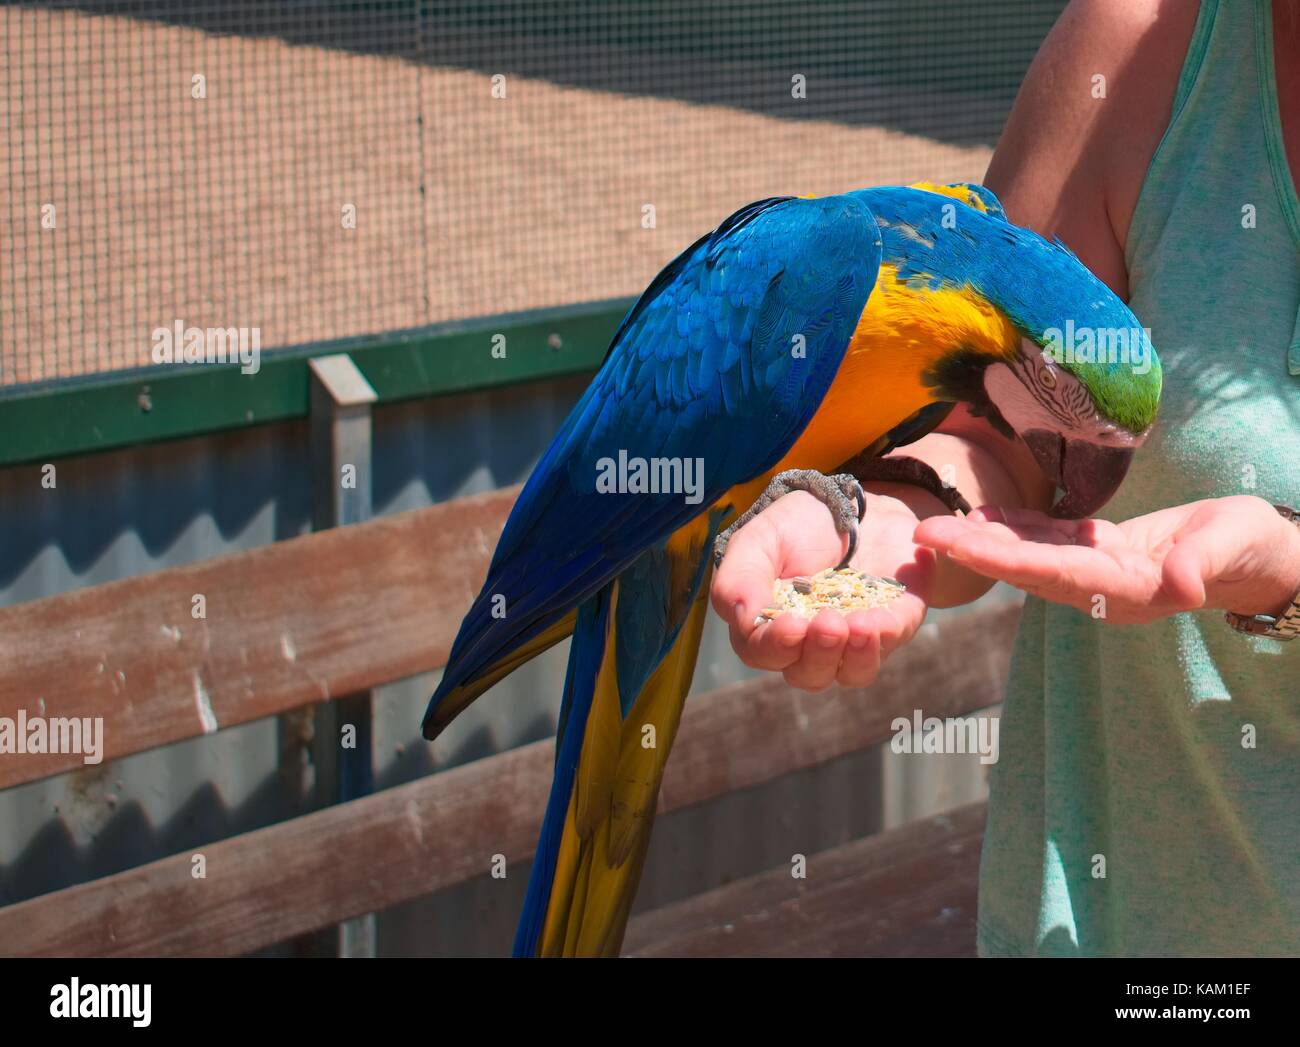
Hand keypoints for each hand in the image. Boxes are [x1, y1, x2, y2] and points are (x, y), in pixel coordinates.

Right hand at [710, 490, 934, 690]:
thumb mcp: (760, 540)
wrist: (854, 504)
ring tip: (860, 624)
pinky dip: (886, 637)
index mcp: (768, 625)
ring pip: (851, 673)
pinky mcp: (893, 625)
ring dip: (855, 656)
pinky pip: (890, 646)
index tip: (791, 625)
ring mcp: (853, 640)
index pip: (761, 653)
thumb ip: (739, 578)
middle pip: (807, 674)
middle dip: (818, 655)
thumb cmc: (797, 525)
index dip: (775, 646)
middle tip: (829, 622)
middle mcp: (809, 643)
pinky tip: (881, 619)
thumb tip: (741, 618)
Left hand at [914, 495, 1299, 624]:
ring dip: (985, 541)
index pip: (1056, 574)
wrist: (1259, 557)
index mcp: (1129, 590)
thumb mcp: (1235, 545)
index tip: (963, 549)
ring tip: (939, 523)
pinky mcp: (1100, 553)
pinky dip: (1014, 528)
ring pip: (1031, 557)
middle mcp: (1102, 588)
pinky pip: (1048, 542)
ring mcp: (1097, 573)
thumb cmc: (1251, 547)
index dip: (1007, 561)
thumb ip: (1202, 563)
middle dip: (976, 553)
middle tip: (926, 533)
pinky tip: (983, 514)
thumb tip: (1180, 585)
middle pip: (1029, 571)